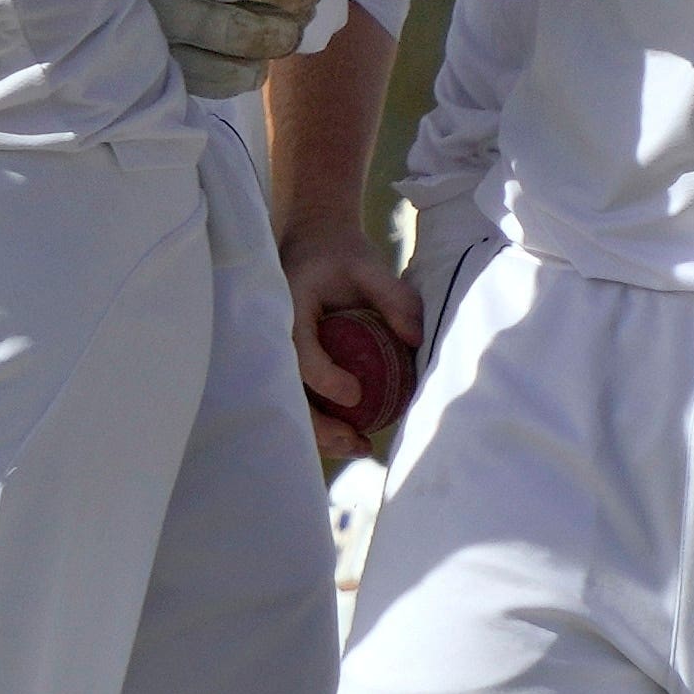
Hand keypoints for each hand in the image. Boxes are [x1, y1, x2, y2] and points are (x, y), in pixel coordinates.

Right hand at [285, 227, 430, 460]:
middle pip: (289, 389)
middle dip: (319, 423)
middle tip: (356, 440)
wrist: (313, 246)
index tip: (356, 395)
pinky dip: (327, 423)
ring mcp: (282, 354)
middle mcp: (278, 336)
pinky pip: (305, 399)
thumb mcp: (368, 265)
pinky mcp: (293, 365)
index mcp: (288, 308)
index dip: (323, 376)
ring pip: (293, 403)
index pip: (300, 349)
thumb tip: (415, 339)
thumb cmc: (341, 256)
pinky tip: (357, 438)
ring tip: (361, 448)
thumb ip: (393, 297)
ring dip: (322, 433)